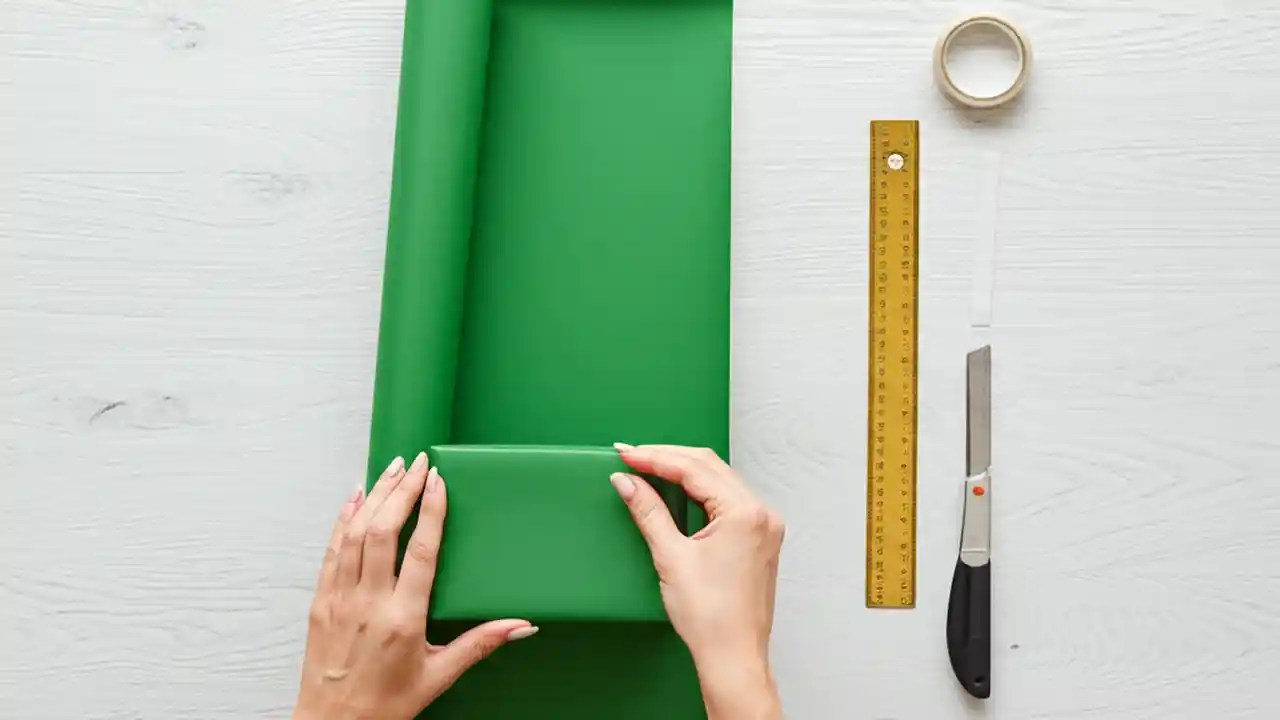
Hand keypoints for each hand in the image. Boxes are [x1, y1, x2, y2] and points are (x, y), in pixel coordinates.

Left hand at [293, 452, 537, 719]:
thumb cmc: (385, 705)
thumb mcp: (440, 676)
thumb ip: (481, 644)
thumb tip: (523, 625)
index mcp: (403, 620)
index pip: (420, 552)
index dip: (431, 512)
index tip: (438, 481)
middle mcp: (368, 603)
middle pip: (384, 531)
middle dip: (402, 490)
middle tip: (419, 462)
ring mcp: (339, 599)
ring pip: (355, 533)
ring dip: (375, 496)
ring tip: (393, 468)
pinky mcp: (320, 602)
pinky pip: (331, 550)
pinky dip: (343, 519)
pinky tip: (355, 498)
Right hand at [611, 444, 784, 719]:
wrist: (733, 657)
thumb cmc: (711, 618)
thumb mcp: (671, 557)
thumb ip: (648, 511)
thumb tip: (627, 482)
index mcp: (745, 513)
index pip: (694, 468)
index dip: (655, 457)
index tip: (627, 454)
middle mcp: (761, 514)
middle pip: (710, 467)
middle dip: (668, 458)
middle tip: (632, 456)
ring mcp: (764, 526)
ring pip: (720, 480)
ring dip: (684, 472)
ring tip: (648, 469)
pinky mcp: (759, 539)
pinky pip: (728, 500)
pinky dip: (700, 491)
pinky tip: (677, 491)